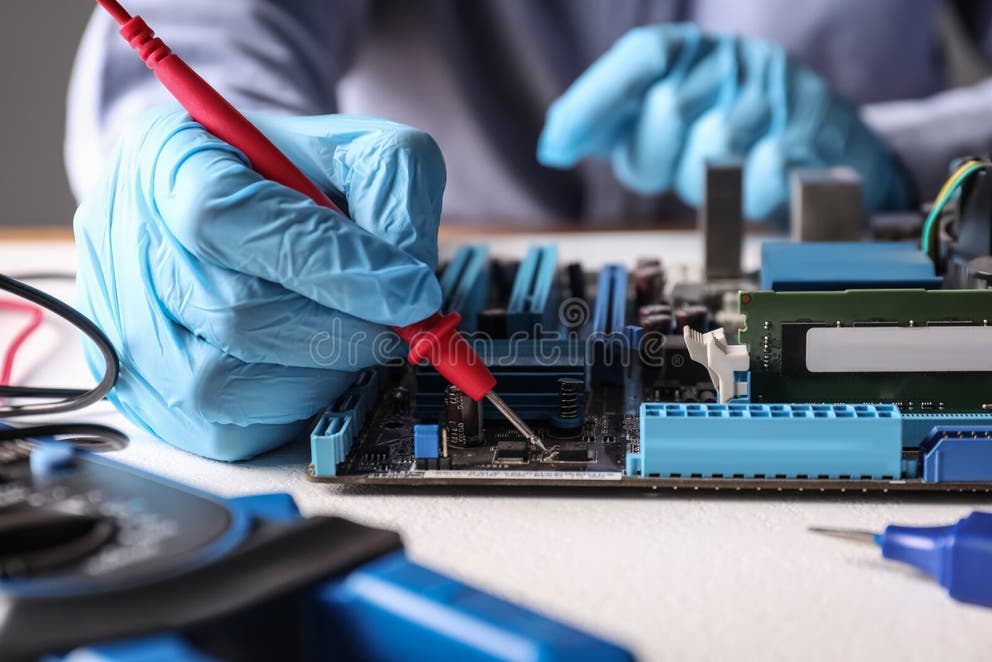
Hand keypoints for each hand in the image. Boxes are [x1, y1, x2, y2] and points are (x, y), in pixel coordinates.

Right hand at [74, 105, 444, 459]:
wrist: (238, 206)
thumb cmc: (294, 179)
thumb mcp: (355, 148)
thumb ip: (393, 188)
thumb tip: (409, 285)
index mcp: (166, 159)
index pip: (225, 215)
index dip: (329, 263)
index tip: (412, 293)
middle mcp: (127, 243)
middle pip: (235, 311)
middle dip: (344, 328)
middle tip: (400, 323)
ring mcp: (128, 327)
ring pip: (228, 381)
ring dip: (321, 369)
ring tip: (350, 330)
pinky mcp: (149, 395)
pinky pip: (231, 427)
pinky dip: (295, 402)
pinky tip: (313, 359)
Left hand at [538, 24, 914, 219]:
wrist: (822, 138)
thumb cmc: (722, 131)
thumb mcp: (663, 119)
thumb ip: (611, 124)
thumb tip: (553, 141)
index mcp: (686, 49)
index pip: (638, 56)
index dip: (594, 99)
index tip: (555, 145)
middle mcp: (728, 54)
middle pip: (669, 109)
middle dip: (660, 158)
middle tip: (677, 167)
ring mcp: (774, 84)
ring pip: (716, 149)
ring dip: (708, 183)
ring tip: (725, 176)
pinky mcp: (812, 123)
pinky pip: (762, 172)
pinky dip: (753, 191)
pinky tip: (763, 180)